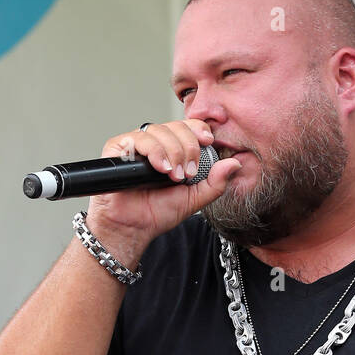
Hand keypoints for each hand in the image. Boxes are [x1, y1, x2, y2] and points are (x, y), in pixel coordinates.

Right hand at [85, 117, 240, 253]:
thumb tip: (235, 164)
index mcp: (173, 150)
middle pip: (176, 126)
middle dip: (187, 148)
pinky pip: (140, 138)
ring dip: (172, 152)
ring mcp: (137, 144)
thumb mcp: (194, 198)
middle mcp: (155, 143)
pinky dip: (155, 151)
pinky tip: (161, 168)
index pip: (188, 127)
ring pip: (160, 130)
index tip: (208, 141)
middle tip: (187, 173)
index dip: (199, 129)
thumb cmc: (158, 213)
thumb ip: (215, 182)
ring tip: (173, 176)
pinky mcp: (119, 146)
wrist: (134, 227)